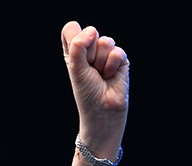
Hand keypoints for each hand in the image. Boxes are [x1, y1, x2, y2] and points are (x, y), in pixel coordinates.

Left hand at [61, 22, 129, 159]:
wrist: (103, 111)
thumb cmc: (87, 92)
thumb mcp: (75, 68)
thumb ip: (78, 46)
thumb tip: (92, 30)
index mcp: (75, 50)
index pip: (71, 29)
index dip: (74, 39)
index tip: (77, 58)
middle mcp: (91, 49)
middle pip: (90, 32)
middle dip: (89, 54)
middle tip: (90, 70)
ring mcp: (106, 53)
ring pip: (105, 41)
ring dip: (101, 62)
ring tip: (101, 74)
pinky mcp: (121, 59)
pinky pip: (117, 51)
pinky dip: (112, 66)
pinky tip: (111, 76)